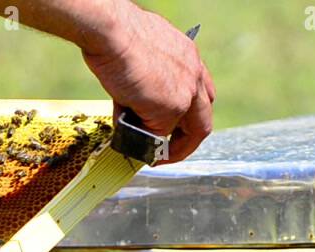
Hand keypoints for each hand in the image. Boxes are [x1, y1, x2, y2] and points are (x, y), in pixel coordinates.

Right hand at [82, 5, 214, 163]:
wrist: (112, 33)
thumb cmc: (116, 36)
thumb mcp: (140, 56)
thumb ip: (147, 81)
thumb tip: (134, 103)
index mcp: (188, 56)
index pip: (201, 93)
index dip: (190, 115)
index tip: (175, 126)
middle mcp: (193, 73)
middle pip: (203, 119)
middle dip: (187, 141)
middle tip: (168, 151)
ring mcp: (186, 92)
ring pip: (188, 131)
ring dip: (172, 148)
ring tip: (154, 156)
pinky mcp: (172, 108)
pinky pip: (161, 135)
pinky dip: (147, 141)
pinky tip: (133, 140)